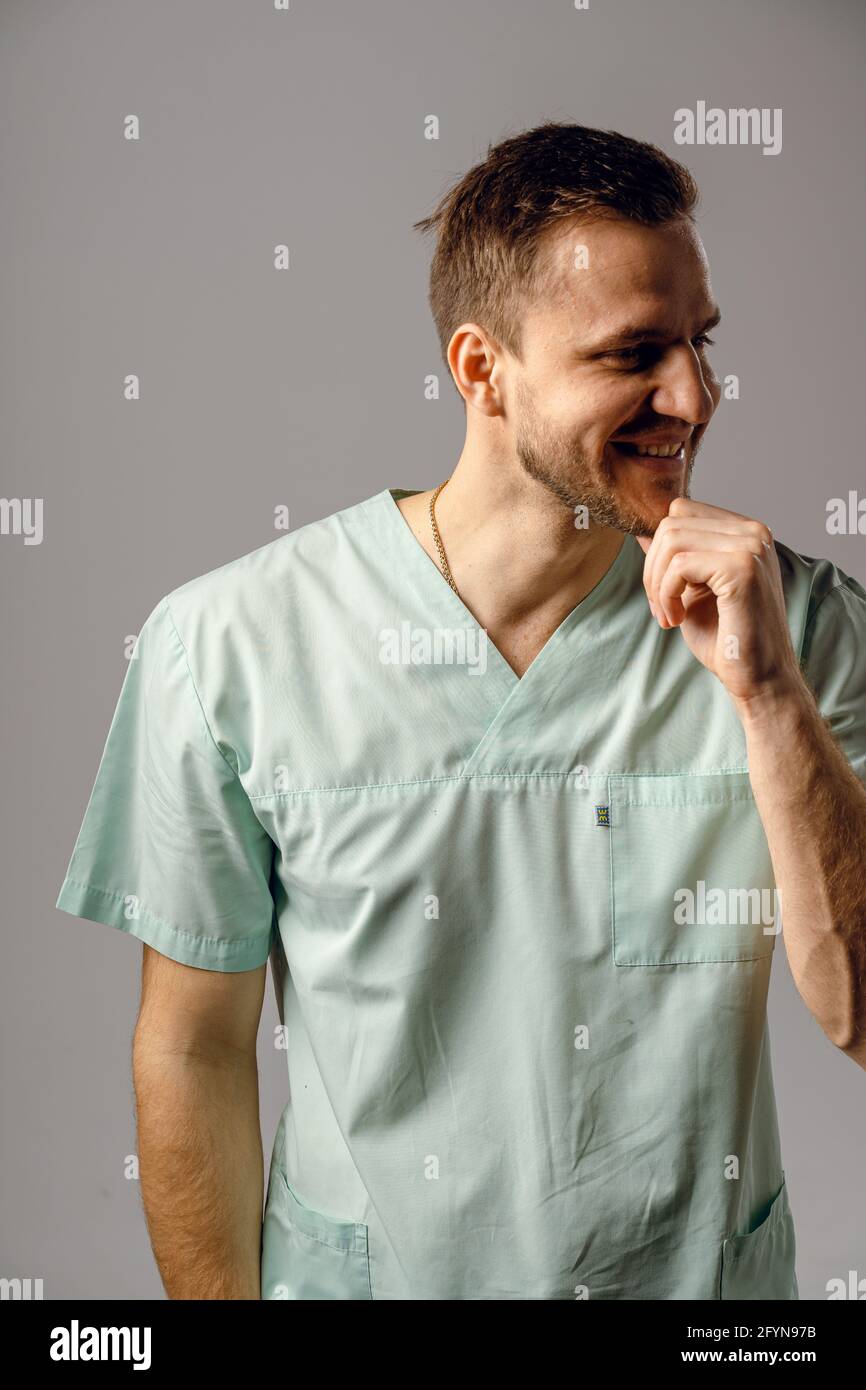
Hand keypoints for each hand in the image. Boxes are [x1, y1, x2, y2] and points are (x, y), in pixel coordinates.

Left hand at [634, 497, 805, 708]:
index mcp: (745, 533)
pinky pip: (680, 565)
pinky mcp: (742, 567)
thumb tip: (643, 534)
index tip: (662, 591)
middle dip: (652, 567)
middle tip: (660, 608)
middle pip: (672, 521)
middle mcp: (753, 532)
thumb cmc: (727, 640)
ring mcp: (750, 546)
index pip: (682, 511)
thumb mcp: (691, 591)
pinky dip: (667, 594)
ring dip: (657, 583)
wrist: (759, 678)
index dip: (659, 550)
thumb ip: (674, 560)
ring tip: (668, 615)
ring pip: (671, 539)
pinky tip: (677, 620)